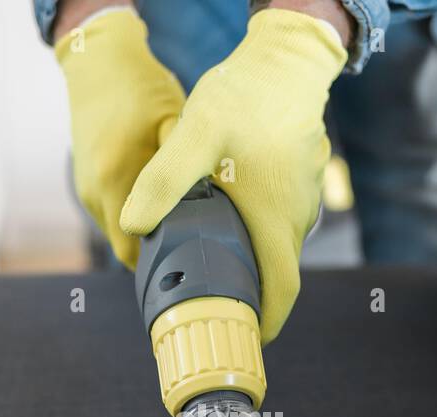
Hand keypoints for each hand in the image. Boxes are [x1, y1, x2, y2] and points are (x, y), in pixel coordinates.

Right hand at [54, 6, 184, 268]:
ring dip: (146, 234)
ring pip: (120, 233)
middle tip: (192, 249)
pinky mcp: (86, 183)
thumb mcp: (173, 126)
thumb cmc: (142, 91)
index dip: (161, 264)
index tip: (191, 264)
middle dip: (157, 253)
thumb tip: (213, 214)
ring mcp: (85, 190)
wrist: (99, 64)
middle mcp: (94, 192)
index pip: (133, 254)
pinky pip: (113, 215)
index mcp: (115, 180)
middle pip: (127, 249)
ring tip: (179, 225)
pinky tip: (160, 203)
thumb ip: (186, 171)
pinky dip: (136, 216)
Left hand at [119, 9, 347, 343]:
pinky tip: (228, 219)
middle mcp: (298, 216)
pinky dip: (257, 231)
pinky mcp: (300, 179)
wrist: (288, 57)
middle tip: (214, 306)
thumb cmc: (247, 97)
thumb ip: (164, 182)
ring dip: (251, 260)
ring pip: (277, 244)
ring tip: (213, 266)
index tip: (250, 340)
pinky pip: (280, 219)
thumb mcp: (196, 137)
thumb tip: (132, 225)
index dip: (267, 322)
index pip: (282, 292)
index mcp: (277, 220)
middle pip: (277, 272)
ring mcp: (303, 197)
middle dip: (250, 294)